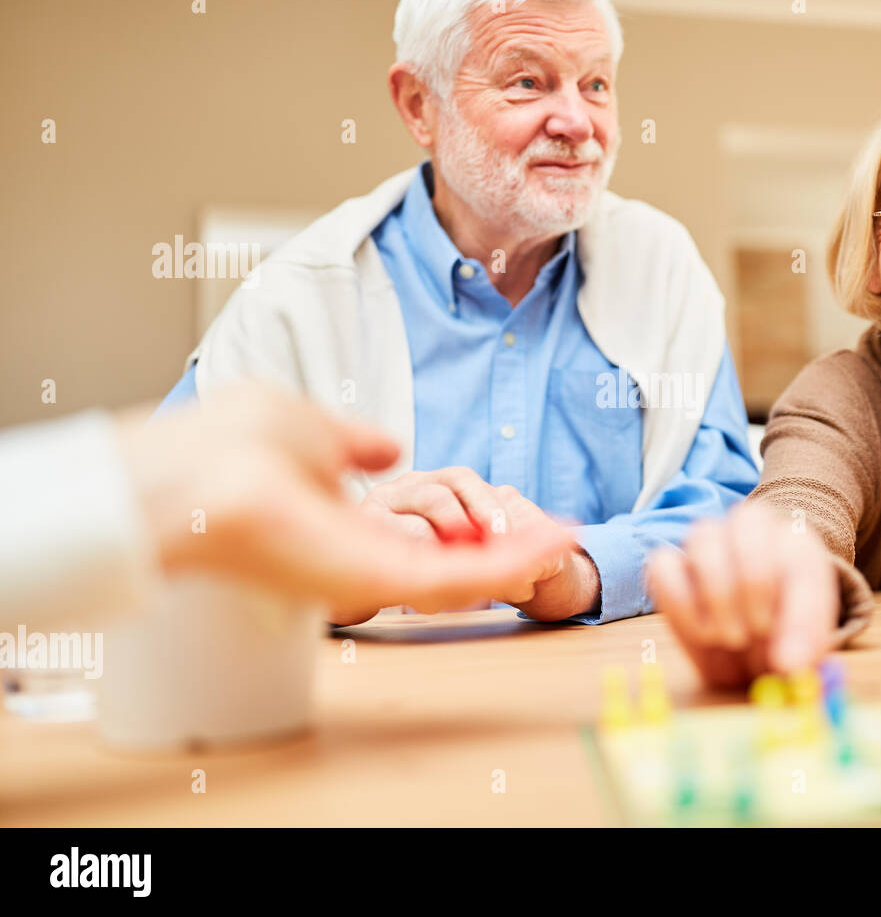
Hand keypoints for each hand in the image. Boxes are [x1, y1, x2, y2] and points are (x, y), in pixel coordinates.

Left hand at [116, 384, 572, 624]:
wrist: (188, 477)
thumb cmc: (227, 446)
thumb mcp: (310, 428)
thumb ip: (353, 442)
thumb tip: (387, 447)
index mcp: (341, 525)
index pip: (421, 534)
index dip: (468, 526)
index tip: (510, 513)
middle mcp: (361, 557)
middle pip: (451, 562)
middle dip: (505, 549)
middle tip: (556, 534)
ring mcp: (372, 571)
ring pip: (465, 576)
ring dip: (521, 557)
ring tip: (568, 538)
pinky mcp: (380, 576)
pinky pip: (459, 575)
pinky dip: (512, 559)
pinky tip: (553, 542)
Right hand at [646, 502, 840, 688]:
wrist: (754, 652)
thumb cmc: (785, 637)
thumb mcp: (809, 641)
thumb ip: (806, 642)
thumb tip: (788, 663)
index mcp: (792, 541)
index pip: (785, 541)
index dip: (774, 587)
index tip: (768, 629)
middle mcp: (749, 530)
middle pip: (744, 522)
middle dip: (748, 585)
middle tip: (753, 632)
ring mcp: (706, 544)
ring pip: (702, 538)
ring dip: (716, 597)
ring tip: (729, 637)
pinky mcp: (670, 568)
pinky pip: (663, 567)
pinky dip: (679, 603)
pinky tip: (702, 632)